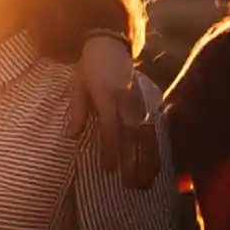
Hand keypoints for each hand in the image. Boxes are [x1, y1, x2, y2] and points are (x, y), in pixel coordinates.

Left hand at [66, 36, 160, 188]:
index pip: (111, 128)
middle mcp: (127, 101)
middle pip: (133, 136)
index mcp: (107, 96)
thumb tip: (71, 135)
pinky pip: (155, 127)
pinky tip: (158, 164)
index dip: (110, 150)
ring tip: (147, 181)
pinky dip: (157, 147)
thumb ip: (77, 110)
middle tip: (131, 185)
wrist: (110, 44)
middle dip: (134, 161)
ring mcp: (141, 101)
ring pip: (149, 134)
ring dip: (149, 159)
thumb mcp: (78, 85)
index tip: (108, 170)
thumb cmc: (90, 67)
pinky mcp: (149, 102)